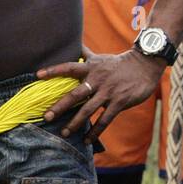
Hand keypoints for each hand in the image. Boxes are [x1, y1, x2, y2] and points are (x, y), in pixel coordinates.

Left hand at [38, 46, 164, 142]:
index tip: (37, 75)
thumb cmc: (119, 63)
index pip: (69, 67)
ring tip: (64, 134)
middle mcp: (98, 80)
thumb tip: (74, 43)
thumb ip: (86, 54)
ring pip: (88, 109)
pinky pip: (105, 119)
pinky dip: (95, 131)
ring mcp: (109, 92)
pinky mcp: (119, 102)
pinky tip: (87, 139)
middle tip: (47, 117)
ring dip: (75, 123)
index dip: (53, 70)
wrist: (145, 65)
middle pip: (75, 94)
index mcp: (92, 68)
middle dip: (60, 106)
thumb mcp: (101, 58)